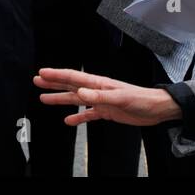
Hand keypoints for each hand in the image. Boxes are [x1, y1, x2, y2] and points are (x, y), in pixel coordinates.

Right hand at [34, 68, 182, 127]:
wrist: (157, 109)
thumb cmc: (141, 99)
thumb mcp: (120, 98)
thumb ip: (99, 96)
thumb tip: (80, 93)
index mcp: (98, 83)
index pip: (73, 77)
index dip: (56, 75)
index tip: (41, 73)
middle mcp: (96, 91)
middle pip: (70, 85)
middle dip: (53, 83)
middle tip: (37, 81)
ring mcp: (100, 101)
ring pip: (75, 99)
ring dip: (60, 99)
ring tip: (44, 99)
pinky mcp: (106, 112)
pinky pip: (88, 115)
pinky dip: (78, 117)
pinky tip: (68, 121)